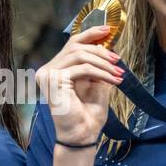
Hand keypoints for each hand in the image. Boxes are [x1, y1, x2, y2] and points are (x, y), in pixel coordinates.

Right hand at [35, 24, 122, 143]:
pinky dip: (102, 72)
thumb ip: (96, 63)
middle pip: (76, 46)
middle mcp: (47, 70)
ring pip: (80, 55)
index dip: (90, 33)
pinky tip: (114, 80)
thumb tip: (108, 44)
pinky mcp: (54, 80)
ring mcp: (48, 74)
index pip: (71, 43)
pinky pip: (83, 68)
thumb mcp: (95, 82)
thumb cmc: (88, 113)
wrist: (82, 135)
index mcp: (54, 69)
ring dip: (103, 63)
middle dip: (101, 51)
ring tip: (119, 72)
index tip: (108, 30)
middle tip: (118, 60)